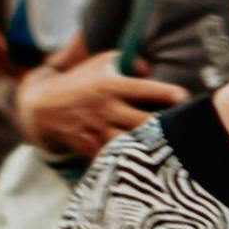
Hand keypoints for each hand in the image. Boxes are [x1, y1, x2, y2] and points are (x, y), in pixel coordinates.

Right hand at [23, 54, 185, 161]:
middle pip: (143, 122)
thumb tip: (151, 69)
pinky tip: (144, 165)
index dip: (167, 94)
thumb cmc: (81, 81)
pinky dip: (128, 161)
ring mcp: (97, 128)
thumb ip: (130, 62)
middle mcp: (106, 107)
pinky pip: (113, 157)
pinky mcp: (89, 145)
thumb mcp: (102, 62)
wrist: (43, 107)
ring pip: (130, 143)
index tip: (184, 98)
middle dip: (164, 127)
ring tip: (168, 151)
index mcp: (110, 85)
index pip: (144, 89)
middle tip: (182, 130)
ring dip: (149, 148)